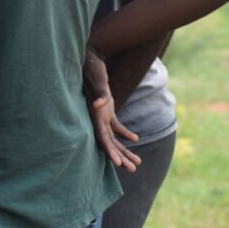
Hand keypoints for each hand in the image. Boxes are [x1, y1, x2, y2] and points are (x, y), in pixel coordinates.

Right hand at [84, 46, 140, 172]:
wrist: (91, 57)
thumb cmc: (93, 68)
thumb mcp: (96, 79)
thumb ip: (99, 93)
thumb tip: (99, 104)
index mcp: (94, 113)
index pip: (102, 137)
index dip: (109, 151)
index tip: (118, 164)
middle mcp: (97, 116)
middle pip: (109, 142)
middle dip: (120, 156)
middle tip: (133, 169)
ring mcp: (101, 114)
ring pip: (113, 137)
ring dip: (124, 149)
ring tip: (137, 162)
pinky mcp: (106, 110)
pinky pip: (115, 126)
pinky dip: (124, 133)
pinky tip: (135, 140)